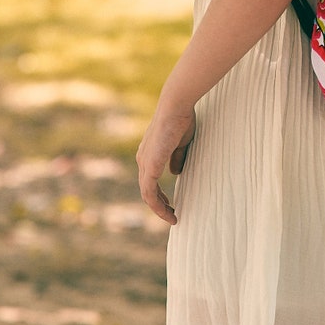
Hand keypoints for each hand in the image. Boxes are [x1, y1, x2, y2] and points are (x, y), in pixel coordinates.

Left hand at [137, 106, 195, 224]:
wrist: (175, 106)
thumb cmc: (181, 120)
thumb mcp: (180, 143)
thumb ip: (176, 158)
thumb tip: (175, 173)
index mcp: (149, 153)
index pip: (150, 180)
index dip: (160, 194)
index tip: (171, 203)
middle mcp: (143, 159)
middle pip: (147, 190)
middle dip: (159, 204)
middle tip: (171, 214)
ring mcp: (145, 163)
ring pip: (147, 194)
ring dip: (159, 208)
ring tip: (172, 217)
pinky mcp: (150, 166)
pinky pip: (150, 192)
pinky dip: (158, 205)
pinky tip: (168, 211)